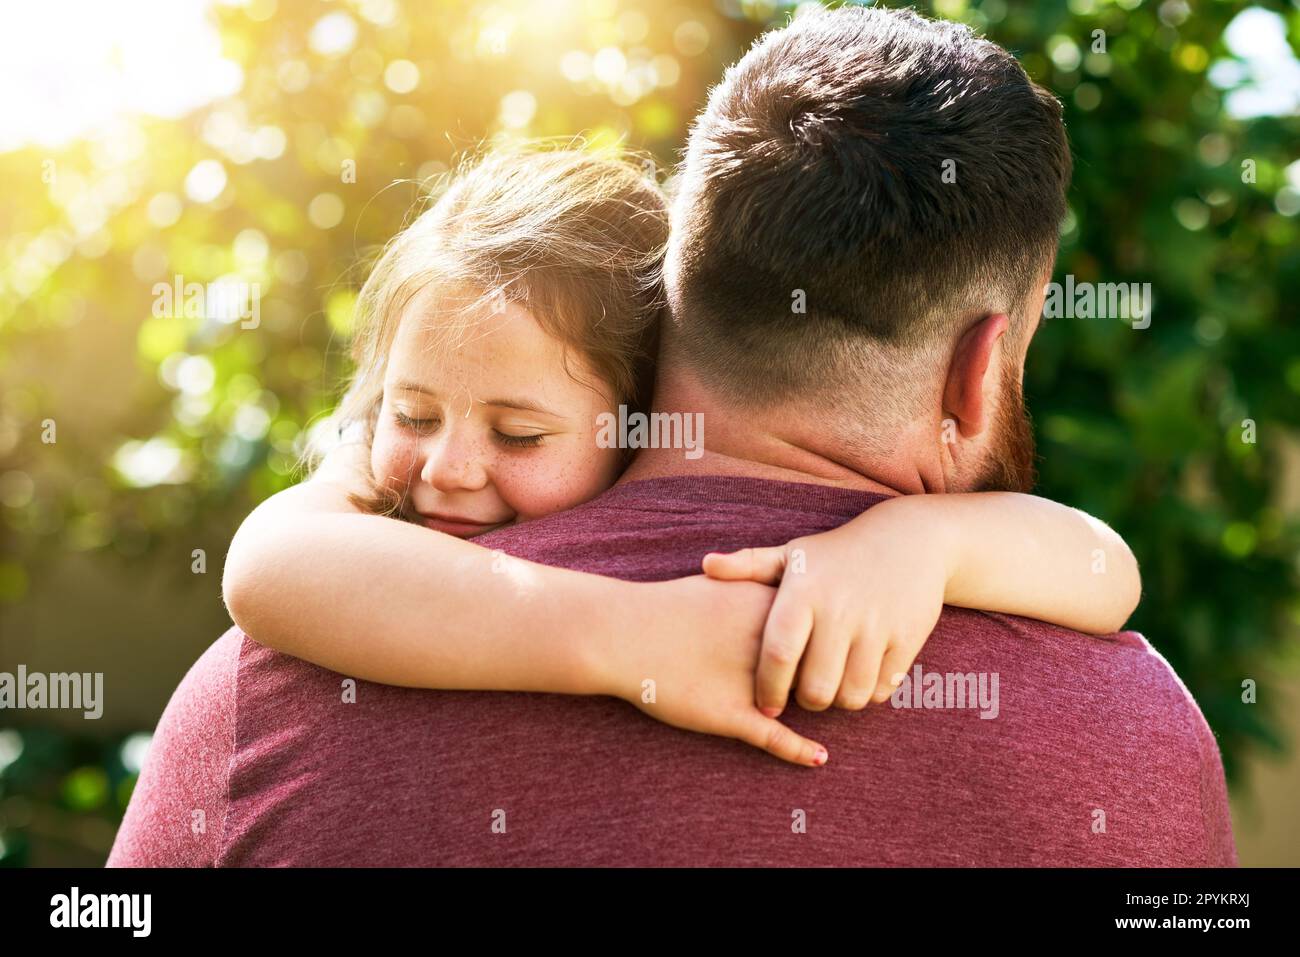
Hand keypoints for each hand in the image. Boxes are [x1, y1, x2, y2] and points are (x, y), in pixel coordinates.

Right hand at [601, 576, 830, 767]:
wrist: (623, 633)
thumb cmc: (669, 606)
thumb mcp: (723, 583)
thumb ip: (758, 584)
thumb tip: (789, 590)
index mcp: (767, 613)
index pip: (823, 626)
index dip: (837, 636)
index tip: (848, 639)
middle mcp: (767, 649)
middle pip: (823, 664)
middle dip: (836, 671)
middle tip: (848, 678)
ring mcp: (751, 685)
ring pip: (805, 701)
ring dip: (824, 707)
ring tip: (844, 710)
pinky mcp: (731, 716)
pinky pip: (775, 738)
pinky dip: (799, 750)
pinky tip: (818, 757)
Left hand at [702, 498, 946, 715]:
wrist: (910, 540)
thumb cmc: (837, 553)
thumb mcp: (793, 553)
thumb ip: (748, 565)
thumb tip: (705, 566)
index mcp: (804, 593)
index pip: (778, 656)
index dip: (768, 689)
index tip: (766, 706)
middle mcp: (839, 611)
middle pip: (815, 688)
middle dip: (805, 702)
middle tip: (803, 695)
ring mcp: (876, 626)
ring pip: (850, 696)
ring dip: (838, 701)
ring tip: (831, 687)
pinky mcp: (907, 638)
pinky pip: (881, 689)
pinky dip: (868, 693)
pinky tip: (860, 676)